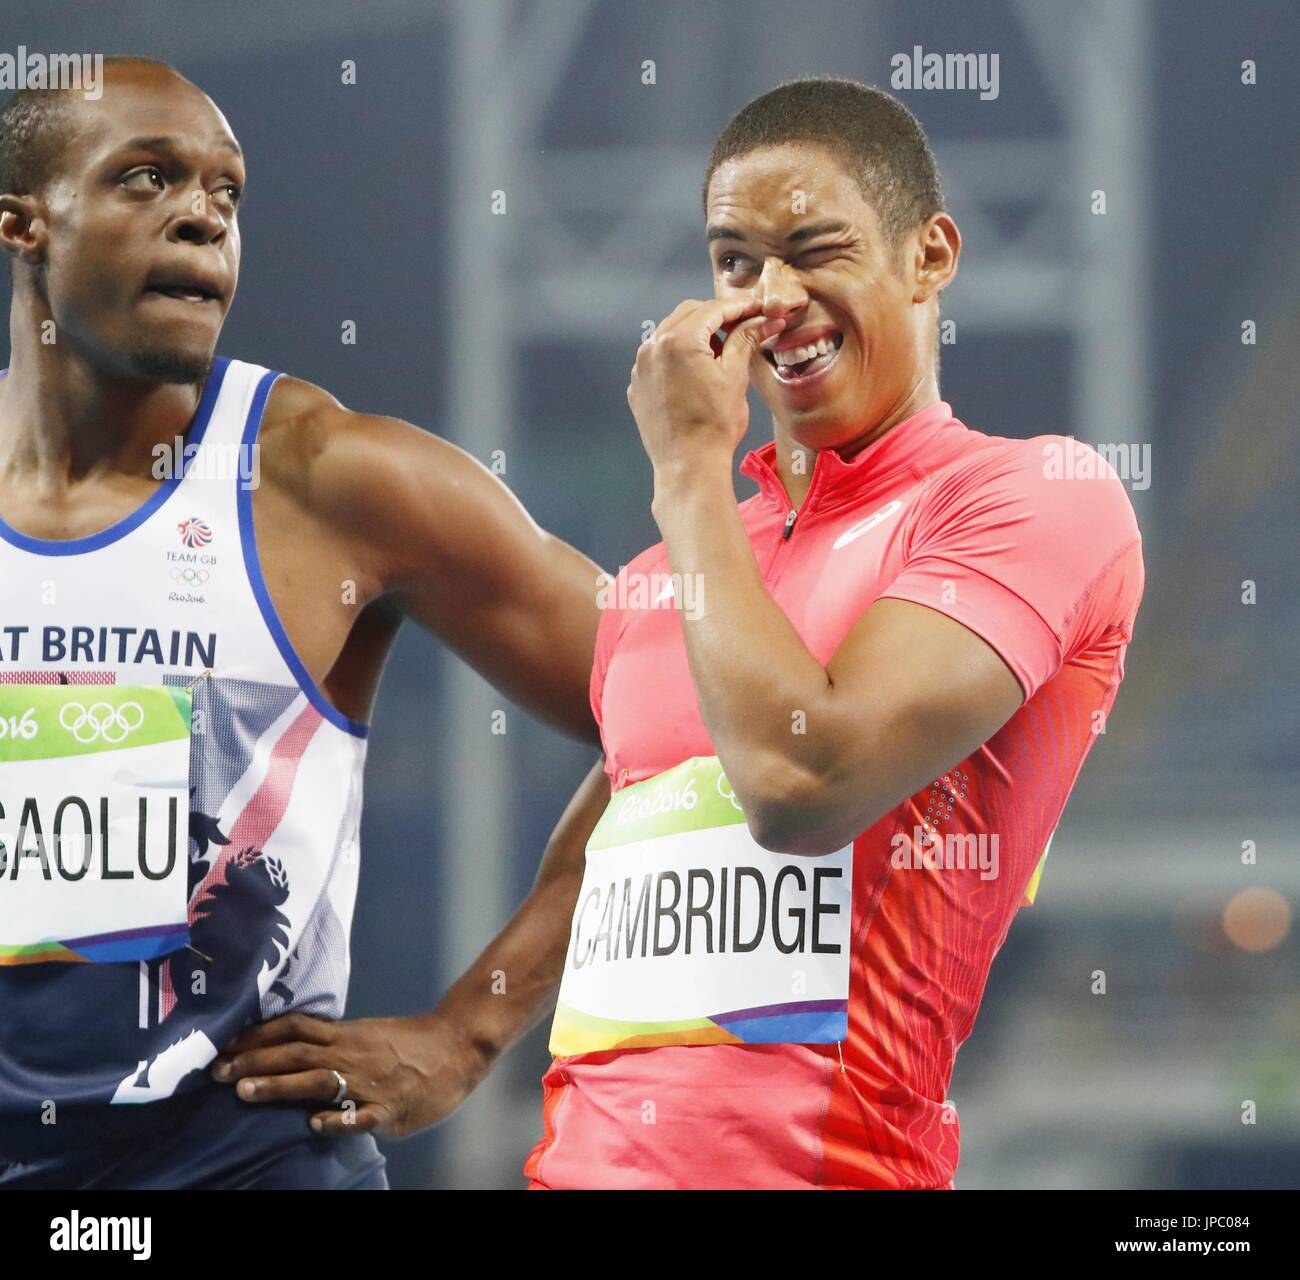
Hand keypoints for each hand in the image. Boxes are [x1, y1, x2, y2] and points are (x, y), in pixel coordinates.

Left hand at [210, 1011, 489, 1137]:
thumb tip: (296, 1050)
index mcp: (347, 1035)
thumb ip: (335, 1043)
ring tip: (243, 1092)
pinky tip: (315, 1125)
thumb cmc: (410, 1043)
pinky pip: (360, 1116)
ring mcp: (369, 1082)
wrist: (457, 1045)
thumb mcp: (368, 1034)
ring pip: (318, 1080)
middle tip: (215, 1070)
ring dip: (279, 1086)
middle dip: (253, 1061)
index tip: (224, 1043)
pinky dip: (337, 1119)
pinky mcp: (389, 1109)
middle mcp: (351, 1054)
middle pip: (295, 1053)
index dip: (258, 1035)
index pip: (295, 1028)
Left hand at [628, 297, 784, 477]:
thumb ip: (746, 340)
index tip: (757, 310)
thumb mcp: (735, 377)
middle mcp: (652, 348)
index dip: (739, 307)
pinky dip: (678, 355)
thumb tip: (765, 321)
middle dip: (717, 316)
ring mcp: (641, 368)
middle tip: (743, 326)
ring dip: (696, 333)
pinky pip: (659, 358)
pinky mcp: (638, 386)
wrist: (688, 465)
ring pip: (670, 333)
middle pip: (688, 314)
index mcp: (678, 341)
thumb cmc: (714, 426)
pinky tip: (698, 370)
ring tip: (722, 350)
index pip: (713, 309)